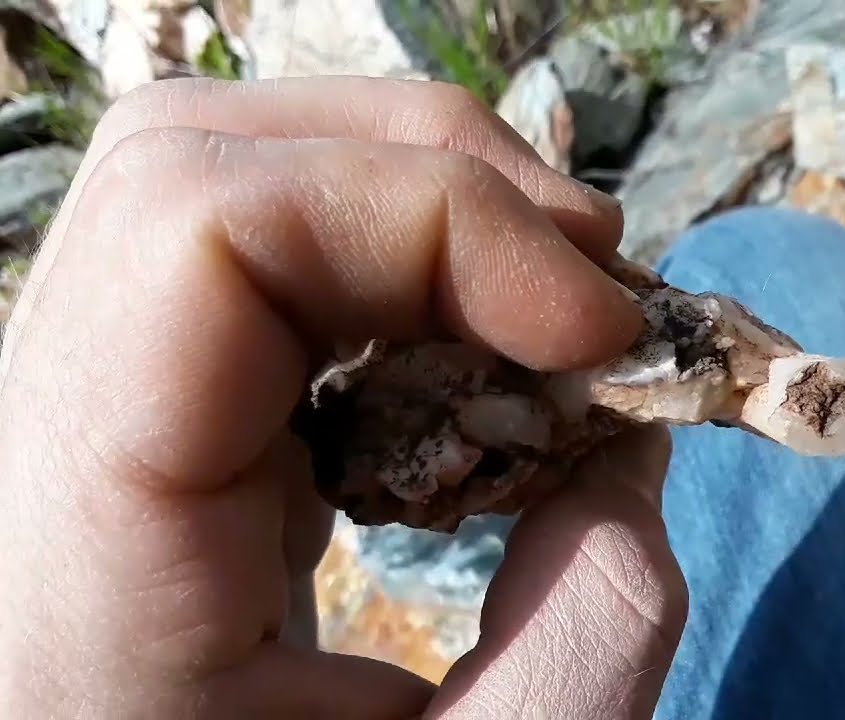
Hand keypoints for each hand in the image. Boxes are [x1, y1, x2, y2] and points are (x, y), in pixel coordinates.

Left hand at [0, 77, 687, 718]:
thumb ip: (589, 633)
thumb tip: (627, 441)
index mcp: (89, 553)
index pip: (195, 237)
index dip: (428, 218)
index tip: (600, 327)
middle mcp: (47, 446)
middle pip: (201, 167)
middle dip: (442, 187)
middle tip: (596, 292)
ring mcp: (86, 410)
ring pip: (225, 178)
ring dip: (420, 205)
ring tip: (549, 305)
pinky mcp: (150, 411)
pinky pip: (254, 256)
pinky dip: (398, 263)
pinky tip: (474, 353)